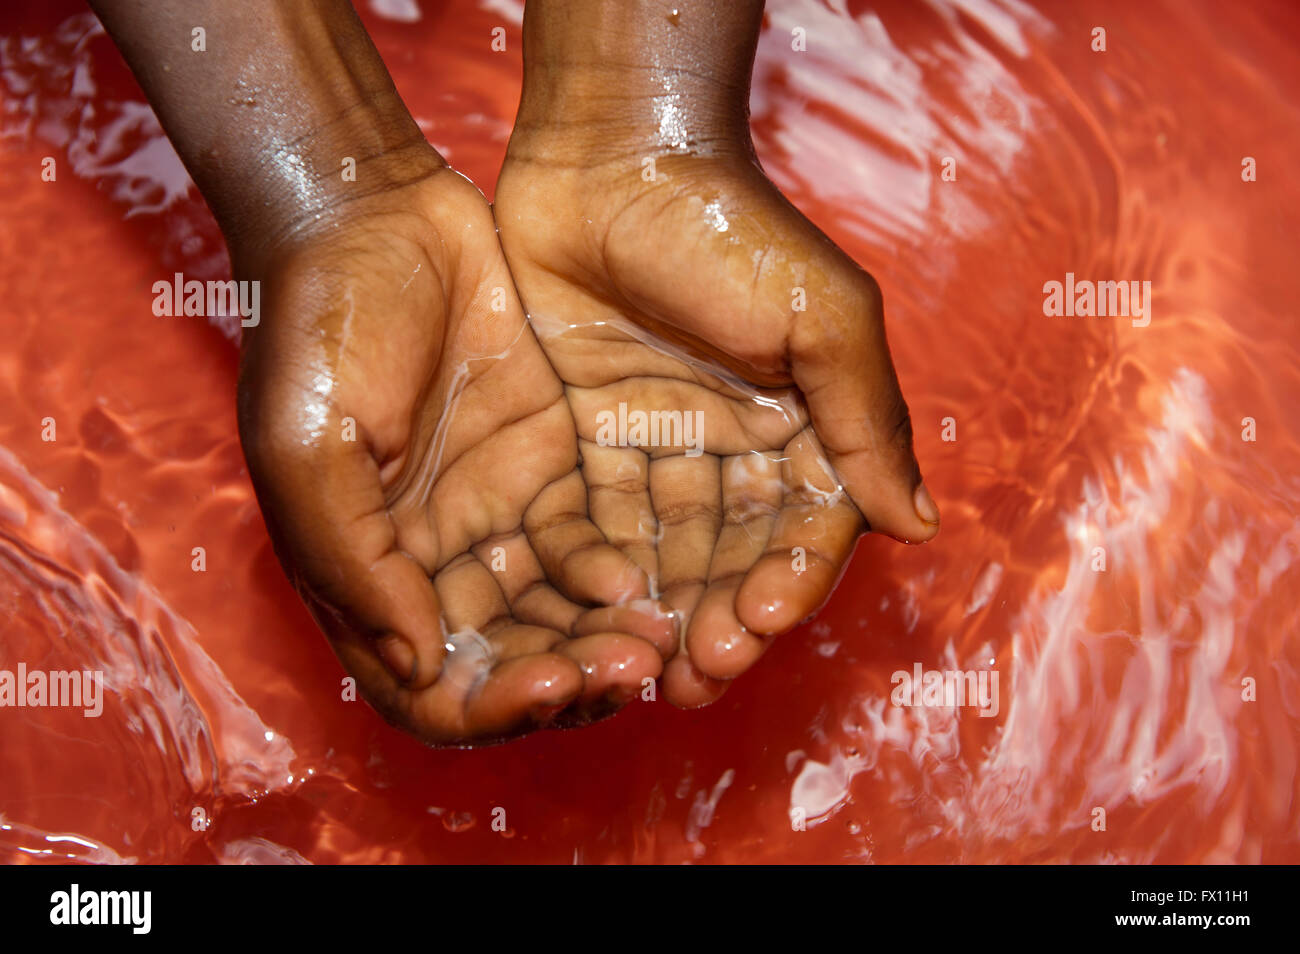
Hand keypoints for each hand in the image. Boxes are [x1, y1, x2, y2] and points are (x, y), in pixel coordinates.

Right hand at [238, 164, 662, 744]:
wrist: (373, 213)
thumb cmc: (318, 325)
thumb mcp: (308, 444)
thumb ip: (353, 560)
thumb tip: (419, 664)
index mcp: (364, 573)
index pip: (429, 688)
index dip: (490, 707)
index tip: (548, 683)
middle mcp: (431, 560)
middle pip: (508, 660)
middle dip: (568, 676)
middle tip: (632, 667)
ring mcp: (493, 517)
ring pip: (557, 613)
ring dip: (602, 637)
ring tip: (655, 636)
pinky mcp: (545, 469)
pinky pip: (587, 544)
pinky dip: (613, 573)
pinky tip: (642, 573)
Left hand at [495, 145, 937, 706]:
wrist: (609, 159)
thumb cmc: (729, 229)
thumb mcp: (820, 318)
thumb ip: (866, 421)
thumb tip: (920, 526)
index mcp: (802, 425)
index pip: (803, 526)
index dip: (786, 579)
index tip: (760, 620)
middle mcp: (735, 445)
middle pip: (732, 554)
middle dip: (719, 617)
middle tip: (694, 677)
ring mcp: (659, 445)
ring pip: (665, 551)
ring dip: (659, 613)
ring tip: (641, 674)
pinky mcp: (589, 439)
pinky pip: (596, 517)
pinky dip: (596, 568)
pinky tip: (586, 614)